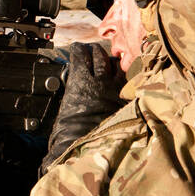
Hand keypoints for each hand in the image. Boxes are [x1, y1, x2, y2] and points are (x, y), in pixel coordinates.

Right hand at [39, 42, 127, 173]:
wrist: (89, 147)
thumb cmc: (71, 131)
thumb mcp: (65, 105)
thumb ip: (73, 88)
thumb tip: (75, 80)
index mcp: (80, 81)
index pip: (80, 55)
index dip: (78, 50)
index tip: (77, 48)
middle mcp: (100, 81)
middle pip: (99, 55)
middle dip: (94, 51)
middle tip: (91, 51)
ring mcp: (116, 89)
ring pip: (117, 64)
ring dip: (111, 61)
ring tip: (108, 61)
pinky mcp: (127, 99)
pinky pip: (129, 80)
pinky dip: (124, 76)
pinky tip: (120, 77)